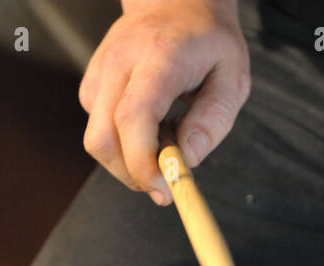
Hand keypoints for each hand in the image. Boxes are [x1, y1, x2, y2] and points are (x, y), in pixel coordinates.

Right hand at [79, 0, 249, 204]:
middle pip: (103, 138)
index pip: (133, 118)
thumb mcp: (232, 77)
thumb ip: (212, 121)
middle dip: (132, 174)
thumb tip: (186, 161)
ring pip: (97, 140)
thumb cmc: (208, 41)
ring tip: (163, 143)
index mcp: (158, 56)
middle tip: (165, 181)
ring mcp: (100, 70)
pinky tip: (149, 129)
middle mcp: (120, 61)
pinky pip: (98, 129)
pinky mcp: (91, 83)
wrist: (176, 1)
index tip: (164, 189)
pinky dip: (122, 144)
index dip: (143, 163)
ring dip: (127, 161)